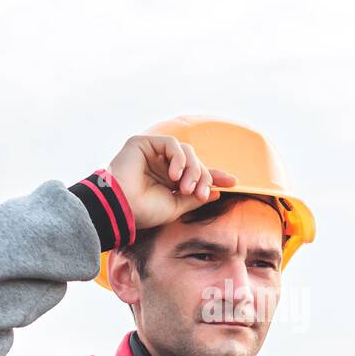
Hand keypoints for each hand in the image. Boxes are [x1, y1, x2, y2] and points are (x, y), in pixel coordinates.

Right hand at [107, 135, 238, 230]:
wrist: (121, 208)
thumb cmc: (144, 212)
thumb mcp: (176, 207)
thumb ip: (195, 198)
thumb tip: (216, 191)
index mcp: (168, 180)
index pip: (196, 173)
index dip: (214, 176)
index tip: (233, 182)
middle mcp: (161, 165)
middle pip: (194, 162)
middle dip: (202, 176)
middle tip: (200, 193)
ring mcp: (152, 153)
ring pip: (186, 151)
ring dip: (192, 169)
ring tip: (184, 188)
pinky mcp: (142, 143)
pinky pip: (171, 143)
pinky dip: (178, 158)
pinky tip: (174, 175)